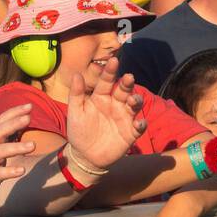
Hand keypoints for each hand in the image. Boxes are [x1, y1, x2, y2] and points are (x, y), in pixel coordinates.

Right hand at [0, 106, 36, 210]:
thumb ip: (6, 138)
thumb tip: (22, 123)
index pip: (0, 122)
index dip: (13, 113)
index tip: (29, 105)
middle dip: (13, 123)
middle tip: (28, 117)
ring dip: (15, 147)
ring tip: (32, 145)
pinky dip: (8, 171)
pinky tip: (21, 170)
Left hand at [65, 57, 146, 171]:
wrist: (84, 156)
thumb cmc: (79, 131)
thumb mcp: (75, 112)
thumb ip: (76, 94)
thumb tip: (77, 74)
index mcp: (101, 97)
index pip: (106, 81)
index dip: (110, 71)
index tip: (113, 60)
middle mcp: (115, 104)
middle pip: (124, 90)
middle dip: (127, 83)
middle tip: (128, 77)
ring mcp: (124, 118)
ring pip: (134, 105)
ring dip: (136, 101)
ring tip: (133, 99)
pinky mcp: (130, 133)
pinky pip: (138, 127)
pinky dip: (141, 124)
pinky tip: (140, 123)